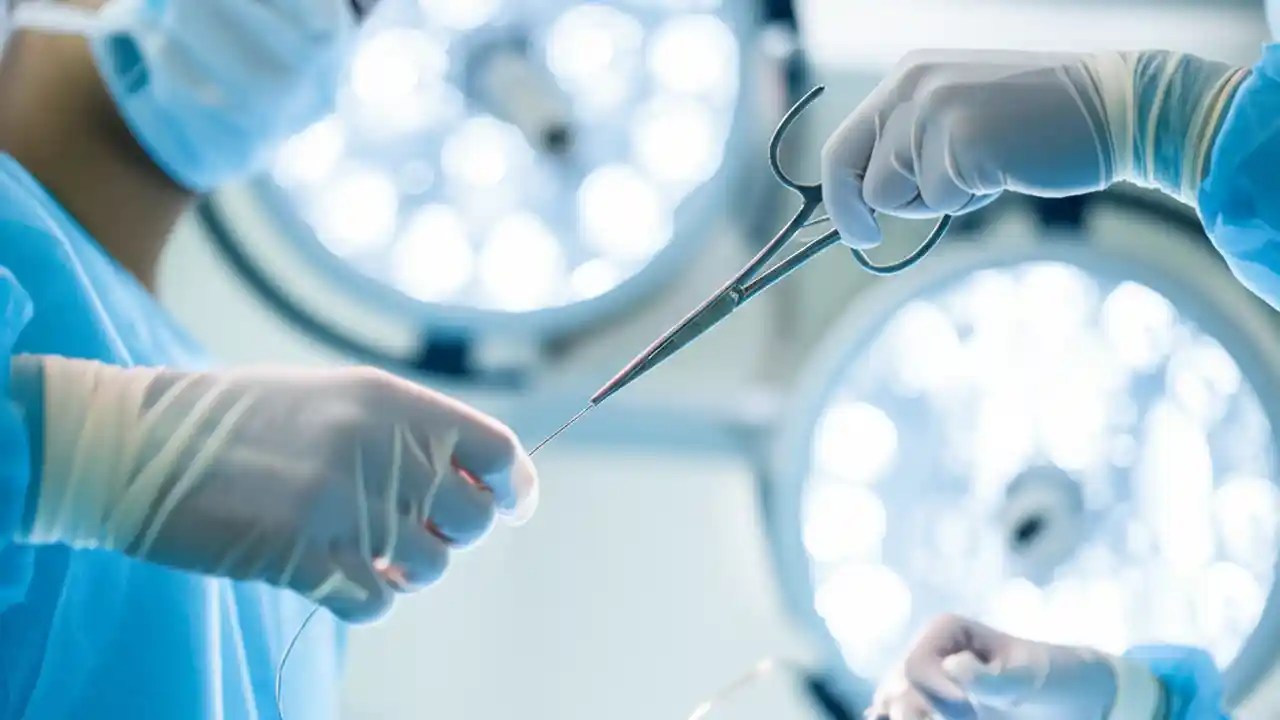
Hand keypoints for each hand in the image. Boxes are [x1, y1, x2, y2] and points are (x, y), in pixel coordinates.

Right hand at [15, 358, 537, 622]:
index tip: (509, 506)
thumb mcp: (334, 399)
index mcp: (391, 400)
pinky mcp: (301, 554)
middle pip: (471, 520)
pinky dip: (363, 598)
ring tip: (362, 551)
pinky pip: (374, 601)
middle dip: (450, 536)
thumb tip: (481, 486)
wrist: (136, 440)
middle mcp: (379, 446)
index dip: (512, 487)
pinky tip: (331, 573)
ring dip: (404, 570)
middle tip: (408, 531)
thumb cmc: (237, 421)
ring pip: (428, 567)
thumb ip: (406, 434)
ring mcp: (341, 501)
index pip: (495, 451)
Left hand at [821, 49, 1244, 247]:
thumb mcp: (961, 116)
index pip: (842, 144)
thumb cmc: (1038, 124)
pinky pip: (937, 200)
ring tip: (982, 170)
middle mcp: (911, 87)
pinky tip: (1003, 171)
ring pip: (894, 194)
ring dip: (934, 201)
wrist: (1114, 106)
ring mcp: (934, 111)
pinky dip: (967, 201)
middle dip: (860, 212)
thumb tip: (869, 197)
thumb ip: (914, 143)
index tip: (854, 228)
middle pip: (853, 174)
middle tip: (868, 237)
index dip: (837, 195)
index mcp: (908, 77)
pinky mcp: (961, 139)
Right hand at [866, 614, 1160, 719]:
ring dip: (917, 719)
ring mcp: (920, 686)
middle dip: (926, 716)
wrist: (1072, 703)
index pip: (914, 669)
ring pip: (890, 712)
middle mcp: (924, 655)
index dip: (939, 697)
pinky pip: (894, 717)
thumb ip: (993, 679)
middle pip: (896, 696)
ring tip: (964, 719)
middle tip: (971, 719)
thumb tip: (953, 669)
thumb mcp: (1031, 679)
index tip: (974, 711)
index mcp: (944, 632)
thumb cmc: (1055, 682)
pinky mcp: (925, 712)